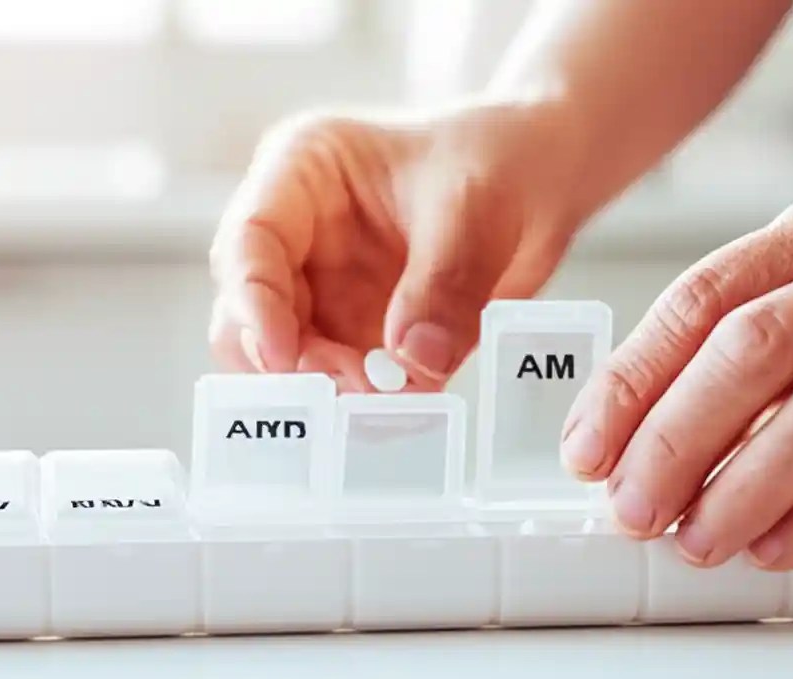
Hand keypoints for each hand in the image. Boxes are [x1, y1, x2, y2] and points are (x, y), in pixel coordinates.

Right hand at [208, 105, 585, 390]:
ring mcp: (321, 288)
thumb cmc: (500, 157)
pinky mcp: (354, 331)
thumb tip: (414, 362)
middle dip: (291, 357)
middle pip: (249, 309)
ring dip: (326, 386)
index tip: (282, 354)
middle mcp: (296, 234)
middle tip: (353, 385)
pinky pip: (338, 379)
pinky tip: (403, 408)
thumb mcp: (477, 206)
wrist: (543, 178)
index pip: (249, 240)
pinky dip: (362, 402)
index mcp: (301, 174)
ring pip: (285, 355)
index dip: (252, 300)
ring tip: (391, 397)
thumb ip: (445, 282)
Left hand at [561, 170, 792, 569]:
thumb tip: (637, 428)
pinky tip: (776, 545)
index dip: (632, 381)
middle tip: (629, 507)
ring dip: (745, 486)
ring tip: (693, 538)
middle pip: (754, 347)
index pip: (703, 298)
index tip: (586, 449)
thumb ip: (753, 331)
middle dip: (674, 438)